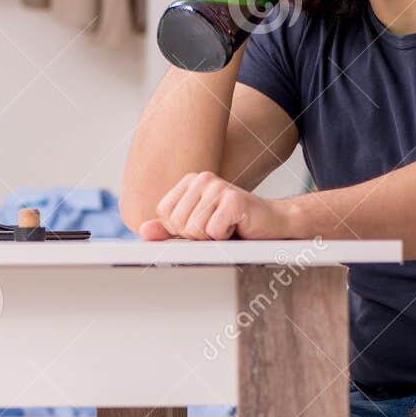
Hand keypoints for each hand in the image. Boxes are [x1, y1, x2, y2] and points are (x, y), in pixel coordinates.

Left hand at [137, 171, 290, 239]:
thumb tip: (143, 230)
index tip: (203, 225)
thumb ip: (169, 229)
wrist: (272, 223)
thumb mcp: (197, 227)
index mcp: (190, 182)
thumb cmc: (235, 226)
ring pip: (194, 229)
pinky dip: (226, 237)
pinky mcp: (234, 199)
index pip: (165, 214)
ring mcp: (218, 187)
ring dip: (213, 237)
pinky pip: (213, 231)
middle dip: (197, 236)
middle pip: (178, 223)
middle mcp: (202, 179)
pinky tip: (237, 226)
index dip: (181, 230)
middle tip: (218, 228)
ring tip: (228, 226)